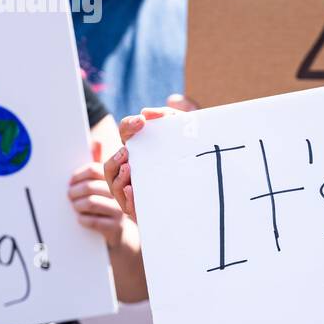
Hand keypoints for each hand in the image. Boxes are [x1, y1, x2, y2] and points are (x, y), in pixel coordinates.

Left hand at [69, 140, 127, 245]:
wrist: (122, 235)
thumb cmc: (110, 204)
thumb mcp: (106, 183)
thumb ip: (99, 164)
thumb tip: (96, 141)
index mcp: (118, 179)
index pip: (95, 170)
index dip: (79, 174)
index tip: (71, 181)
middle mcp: (121, 194)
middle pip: (90, 186)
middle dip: (74, 191)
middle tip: (69, 195)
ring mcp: (119, 211)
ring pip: (90, 203)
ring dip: (77, 205)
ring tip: (75, 206)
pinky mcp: (115, 227)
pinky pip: (92, 221)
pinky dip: (82, 220)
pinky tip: (81, 219)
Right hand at [103, 94, 196, 222]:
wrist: (211, 186)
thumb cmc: (194, 156)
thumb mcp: (183, 133)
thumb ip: (167, 117)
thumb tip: (146, 113)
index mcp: (140, 151)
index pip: (126, 136)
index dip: (128, 126)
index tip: (141, 121)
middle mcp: (134, 171)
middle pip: (112, 164)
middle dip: (115, 157)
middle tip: (127, 150)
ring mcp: (137, 191)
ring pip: (115, 186)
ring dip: (117, 176)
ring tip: (127, 167)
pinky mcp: (145, 210)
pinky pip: (129, 206)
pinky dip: (128, 197)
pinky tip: (132, 188)